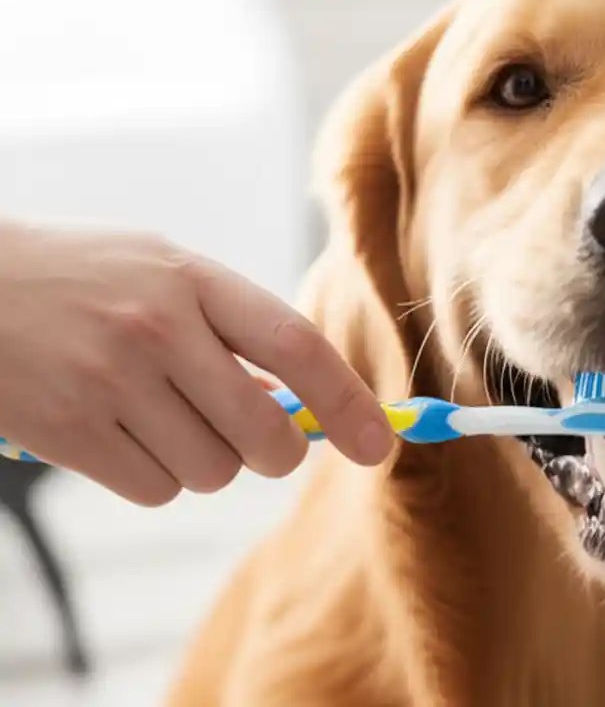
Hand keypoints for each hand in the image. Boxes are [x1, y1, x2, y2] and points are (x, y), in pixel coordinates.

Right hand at [0, 220, 392, 504]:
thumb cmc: (82, 279)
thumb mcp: (162, 271)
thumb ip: (233, 328)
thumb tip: (307, 408)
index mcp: (194, 279)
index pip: (299, 348)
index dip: (349, 404)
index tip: (378, 445)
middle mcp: (158, 328)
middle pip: (265, 436)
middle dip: (273, 454)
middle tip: (251, 438)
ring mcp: (111, 380)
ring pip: (211, 472)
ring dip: (201, 461)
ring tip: (156, 415)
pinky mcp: (69, 430)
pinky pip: (157, 490)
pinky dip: (152, 478)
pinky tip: (118, 434)